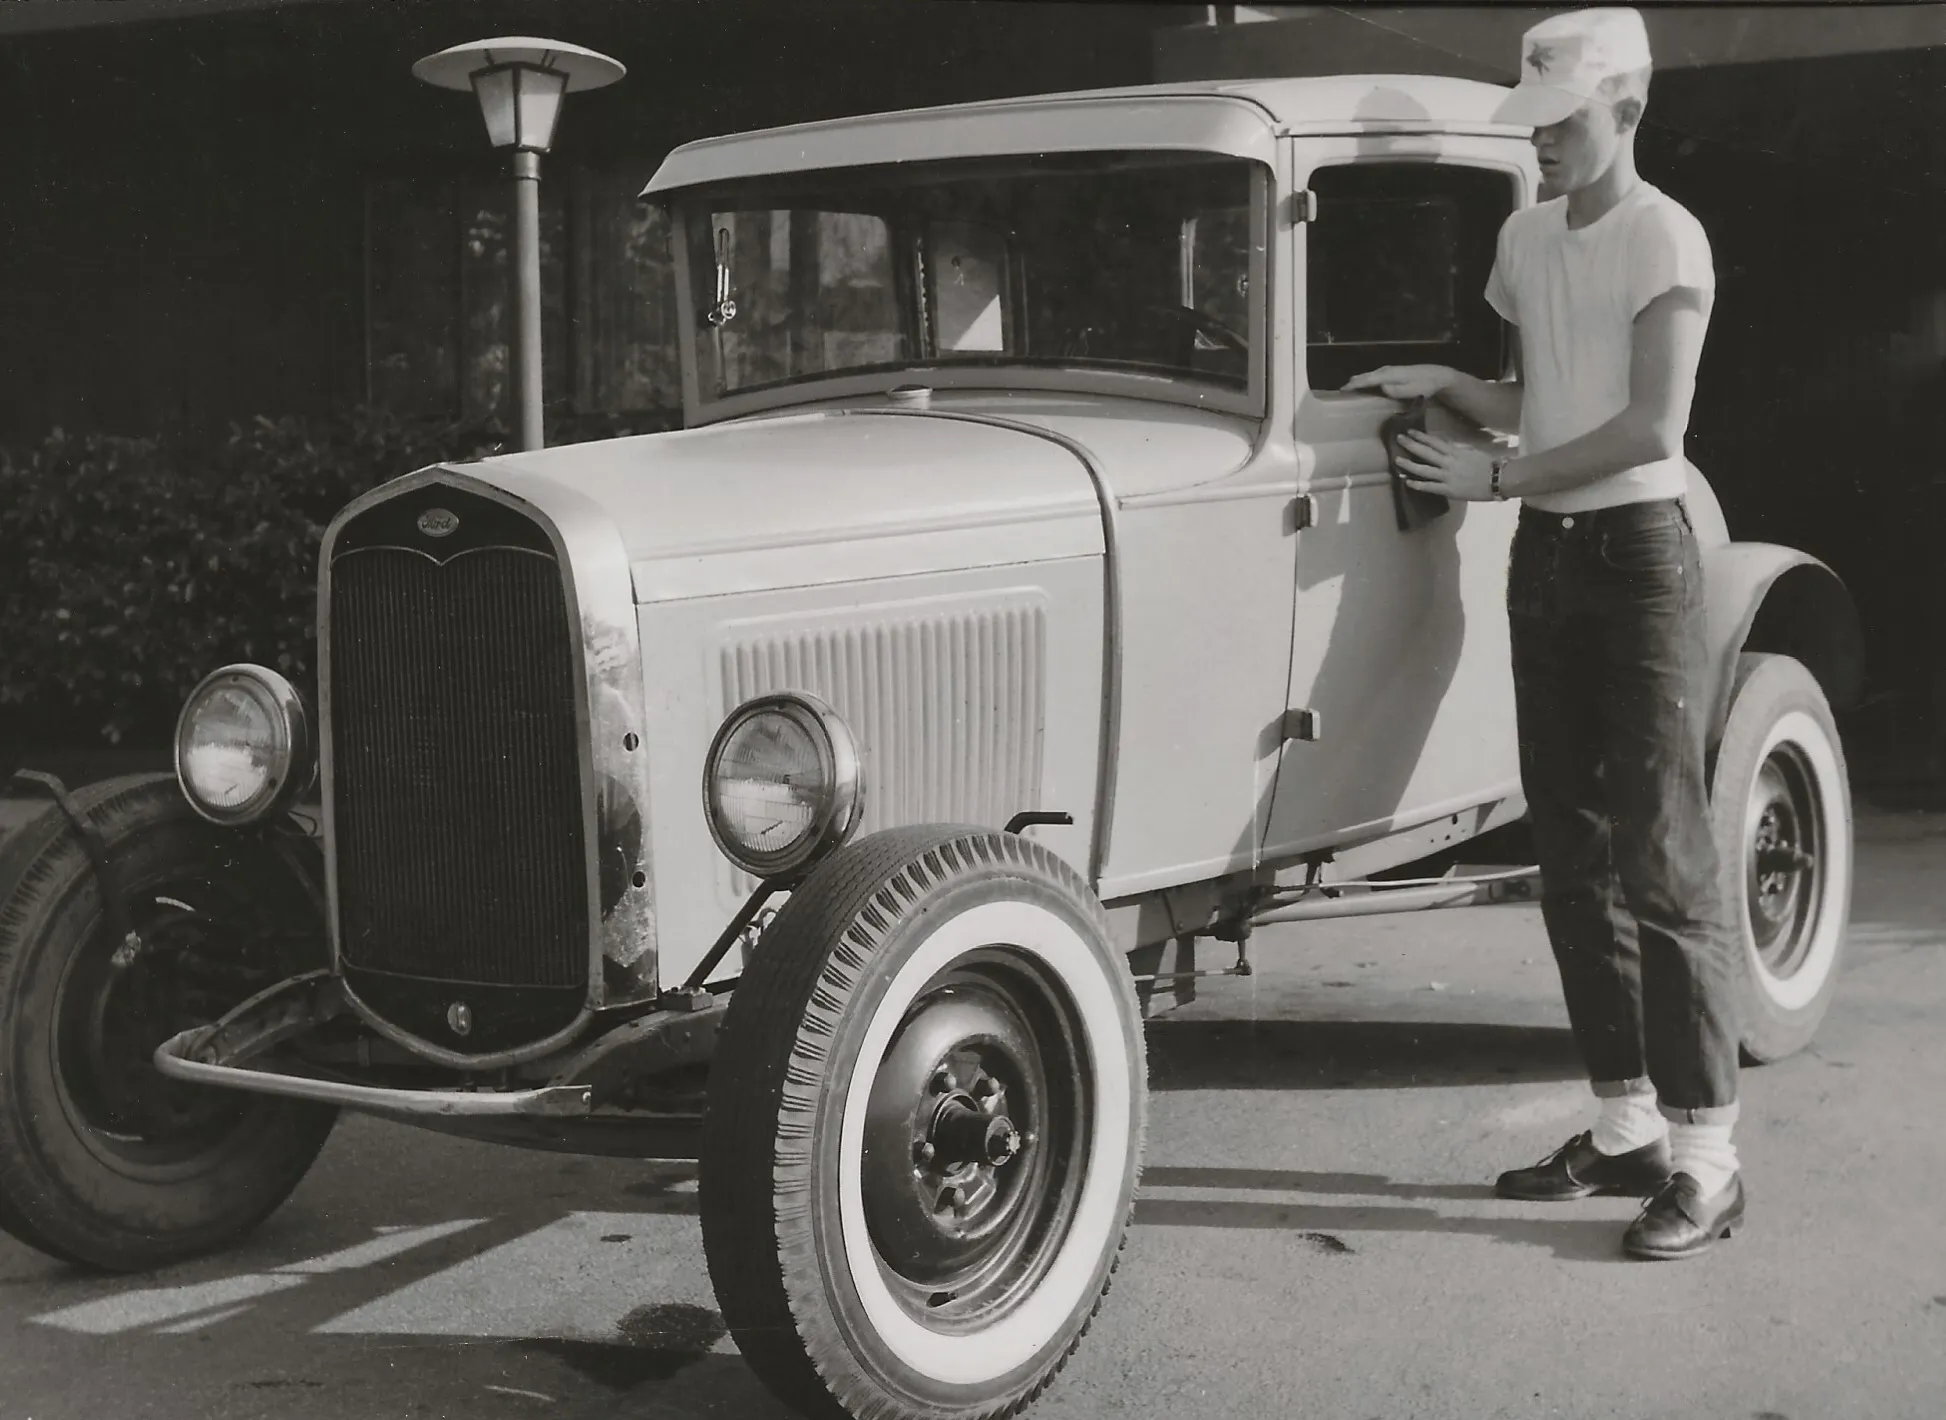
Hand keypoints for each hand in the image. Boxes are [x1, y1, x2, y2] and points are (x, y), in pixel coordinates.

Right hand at [1342, 364, 1457, 400]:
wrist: (1437, 376)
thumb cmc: (1424, 385)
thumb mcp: (1411, 390)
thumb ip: (1395, 390)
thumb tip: (1381, 388)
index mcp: (1389, 375)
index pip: (1367, 380)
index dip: (1354, 384)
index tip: (1343, 389)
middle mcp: (1387, 370)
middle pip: (1366, 375)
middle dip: (1354, 382)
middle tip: (1342, 390)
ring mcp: (1390, 370)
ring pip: (1370, 375)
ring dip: (1360, 380)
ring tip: (1349, 386)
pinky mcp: (1393, 373)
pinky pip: (1375, 376)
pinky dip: (1367, 379)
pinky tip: (1366, 382)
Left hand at [1395, 429, 1498, 501]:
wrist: (1499, 479)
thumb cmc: (1489, 466)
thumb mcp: (1473, 453)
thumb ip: (1459, 451)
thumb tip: (1449, 448)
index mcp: (1456, 452)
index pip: (1435, 442)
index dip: (1421, 436)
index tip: (1410, 431)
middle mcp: (1448, 462)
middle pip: (1426, 452)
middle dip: (1411, 444)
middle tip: (1398, 438)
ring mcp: (1447, 476)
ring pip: (1424, 469)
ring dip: (1409, 464)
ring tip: (1397, 460)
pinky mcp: (1448, 489)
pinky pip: (1430, 487)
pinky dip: (1418, 485)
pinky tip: (1407, 482)